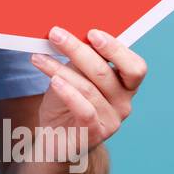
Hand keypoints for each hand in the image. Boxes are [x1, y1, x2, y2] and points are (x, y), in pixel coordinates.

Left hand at [29, 26, 147, 152]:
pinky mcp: (94, 134)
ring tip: (38, 57)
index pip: (134, 66)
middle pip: (106, 72)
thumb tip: (67, 35)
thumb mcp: (74, 77)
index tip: (91, 33)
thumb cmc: (66, 103)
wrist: (55, 140)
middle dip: (78, 49)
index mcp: (125, 86)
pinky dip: (68, 93)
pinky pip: (84, 110)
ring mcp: (111, 121)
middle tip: (56, 34)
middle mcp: (123, 104)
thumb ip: (79, 61)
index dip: (116, 49)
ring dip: (59, 69)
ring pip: (88, 88)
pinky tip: (53, 81)